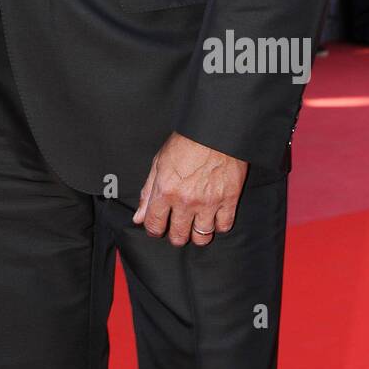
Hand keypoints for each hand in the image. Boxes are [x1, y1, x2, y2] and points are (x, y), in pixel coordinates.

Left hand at [132, 132, 247, 245]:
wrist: (214, 130)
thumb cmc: (186, 142)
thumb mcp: (159, 163)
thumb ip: (148, 192)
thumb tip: (139, 216)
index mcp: (166, 191)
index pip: (154, 225)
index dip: (153, 230)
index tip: (157, 228)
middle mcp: (186, 201)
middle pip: (178, 236)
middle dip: (175, 235)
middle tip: (177, 228)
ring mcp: (209, 203)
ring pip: (202, 237)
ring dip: (197, 235)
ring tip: (195, 225)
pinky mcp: (229, 200)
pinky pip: (224, 227)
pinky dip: (218, 226)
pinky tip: (213, 218)